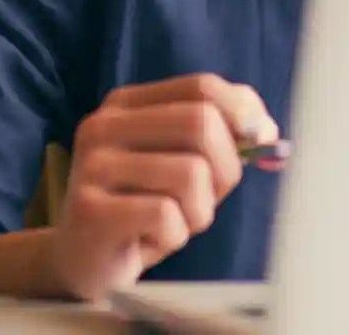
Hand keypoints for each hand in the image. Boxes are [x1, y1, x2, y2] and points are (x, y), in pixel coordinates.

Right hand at [48, 74, 278, 301]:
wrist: (84, 262)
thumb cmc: (145, 207)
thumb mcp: (185, 160)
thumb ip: (223, 132)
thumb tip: (265, 129)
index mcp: (126, 104)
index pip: (201, 87)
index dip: (242, 112)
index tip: (261, 141)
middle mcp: (103, 125)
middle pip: (200, 123)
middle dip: (224, 169)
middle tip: (207, 198)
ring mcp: (92, 166)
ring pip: (190, 174)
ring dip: (199, 211)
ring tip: (173, 223)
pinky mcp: (90, 210)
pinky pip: (167, 216)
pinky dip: (175, 236)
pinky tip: (150, 240)